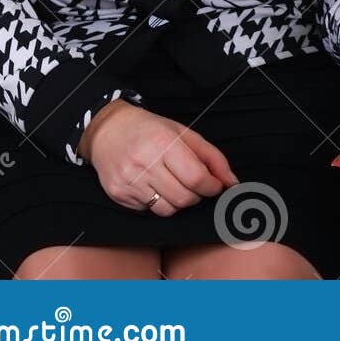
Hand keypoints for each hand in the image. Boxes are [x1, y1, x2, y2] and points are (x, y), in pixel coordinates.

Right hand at [80, 100, 237, 215]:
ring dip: (179, 202)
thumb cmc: (151, 130)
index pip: (196, 178)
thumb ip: (212, 157)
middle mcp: (144, 163)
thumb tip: (231, 182)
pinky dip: (158, 203)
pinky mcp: (118, 194)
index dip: (212, 186)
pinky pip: (148, 210)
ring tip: (175, 185)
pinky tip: (155, 187)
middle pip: (184, 197)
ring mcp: (129, 181)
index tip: (214, 185)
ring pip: (167, 209)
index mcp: (164, 143)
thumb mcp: (185, 134)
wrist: (108, 130)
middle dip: (197, 196)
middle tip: (195, 185)